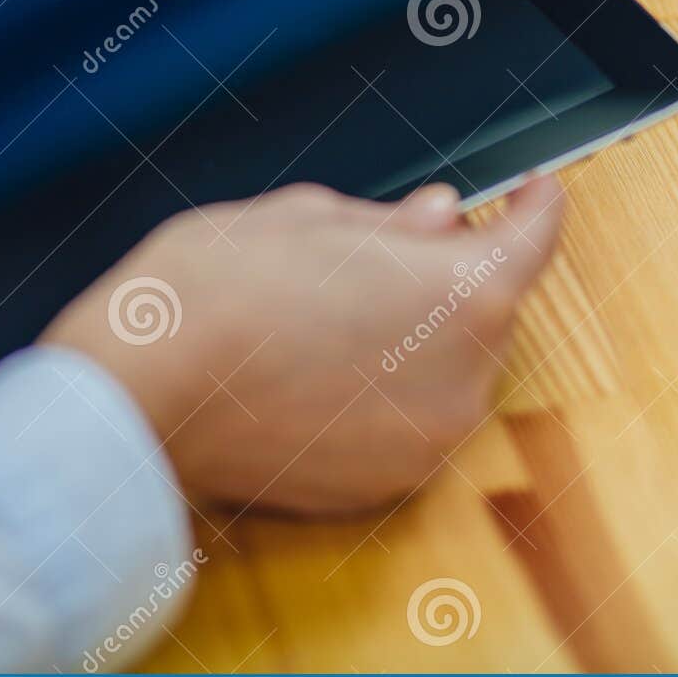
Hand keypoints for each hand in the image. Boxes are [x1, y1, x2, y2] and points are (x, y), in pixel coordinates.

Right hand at [39, 178, 562, 514]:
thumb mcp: (307, 218)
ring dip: (416, 336)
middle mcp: (465, 377)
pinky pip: (411, 420)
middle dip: (448, 274)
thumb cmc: (213, 295)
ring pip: (450, 367)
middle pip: (488, 307)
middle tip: (379, 251)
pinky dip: (385, 392)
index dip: (536, 204)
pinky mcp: (386, 485)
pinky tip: (318, 367)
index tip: (535, 190)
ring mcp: (428, 440)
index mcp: (464, 293)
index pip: (534, 238)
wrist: (141, 399)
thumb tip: (437, 221)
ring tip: (327, 313)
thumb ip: (394, 224)